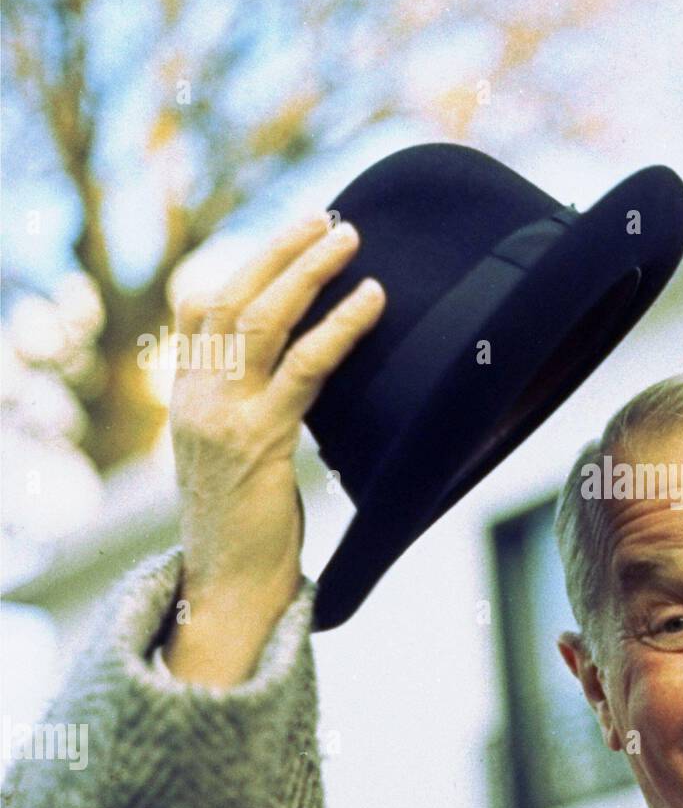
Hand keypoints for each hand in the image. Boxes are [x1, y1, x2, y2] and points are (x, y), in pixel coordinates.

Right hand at [162, 212, 384, 684]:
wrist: (228, 589)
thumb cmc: (247, 528)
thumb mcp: (240, 457)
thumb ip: (256, 411)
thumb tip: (303, 377)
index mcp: (186, 397)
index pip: (202, 311)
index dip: (243, 266)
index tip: (285, 237)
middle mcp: (194, 397)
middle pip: (231, 298)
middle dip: (279, 252)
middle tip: (325, 218)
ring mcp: (220, 415)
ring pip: (262, 320)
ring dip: (307, 270)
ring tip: (349, 235)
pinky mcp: (257, 440)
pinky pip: (305, 368)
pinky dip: (341, 326)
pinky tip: (373, 298)